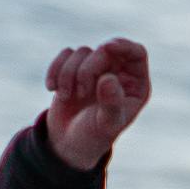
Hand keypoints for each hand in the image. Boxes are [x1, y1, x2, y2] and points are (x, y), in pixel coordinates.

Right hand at [43, 38, 153, 170]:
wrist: (69, 143)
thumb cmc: (94, 136)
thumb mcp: (106, 124)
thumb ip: (111, 103)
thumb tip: (108, 78)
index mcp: (136, 85)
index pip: (136, 53)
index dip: (123, 45)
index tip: (105, 47)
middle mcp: (119, 72)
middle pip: (105, 50)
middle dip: (88, 68)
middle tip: (81, 92)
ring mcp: (97, 69)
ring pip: (83, 51)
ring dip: (69, 73)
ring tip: (66, 97)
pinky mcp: (76, 68)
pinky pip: (66, 54)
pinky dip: (56, 69)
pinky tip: (52, 88)